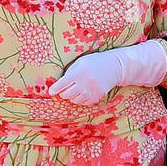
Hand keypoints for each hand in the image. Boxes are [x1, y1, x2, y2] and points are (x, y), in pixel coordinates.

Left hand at [49, 42, 166, 104]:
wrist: (114, 67)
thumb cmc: (94, 62)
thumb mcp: (80, 62)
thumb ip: (69, 72)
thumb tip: (58, 85)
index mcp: (78, 72)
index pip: (62, 84)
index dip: (55, 89)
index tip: (51, 92)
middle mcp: (84, 83)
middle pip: (66, 94)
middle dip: (63, 92)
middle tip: (65, 88)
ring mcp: (91, 91)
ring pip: (74, 100)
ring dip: (72, 96)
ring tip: (76, 89)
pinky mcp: (97, 97)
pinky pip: (83, 103)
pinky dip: (81, 99)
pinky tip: (84, 92)